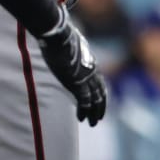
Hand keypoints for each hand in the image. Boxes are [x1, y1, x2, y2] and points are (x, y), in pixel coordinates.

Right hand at [37, 7, 107, 125]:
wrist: (59, 36)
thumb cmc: (61, 38)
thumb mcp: (71, 46)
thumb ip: (72, 53)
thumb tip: (66, 51)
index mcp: (92, 62)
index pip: (100, 82)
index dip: (100, 94)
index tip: (99, 103)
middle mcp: (93, 71)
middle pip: (100, 93)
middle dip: (99, 107)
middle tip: (98, 118)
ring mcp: (86, 78)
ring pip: (95, 100)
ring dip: (93, 113)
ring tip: (92, 123)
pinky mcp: (77, 83)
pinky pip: (84, 101)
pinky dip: (84, 111)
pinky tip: (81, 119)